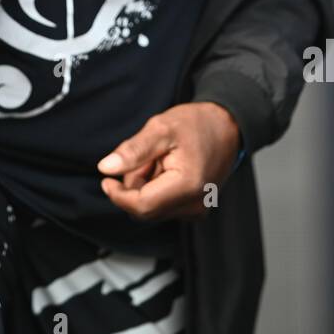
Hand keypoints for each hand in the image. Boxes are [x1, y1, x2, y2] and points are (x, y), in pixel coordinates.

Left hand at [96, 103, 241, 220]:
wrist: (228, 125)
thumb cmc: (198, 123)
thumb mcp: (161, 127)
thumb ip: (133, 150)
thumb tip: (106, 168)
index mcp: (188, 186)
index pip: (142, 206)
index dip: (118, 195)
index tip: (106, 179)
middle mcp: (195, 205)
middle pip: (145, 209)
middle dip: (136, 184)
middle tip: (147, 156)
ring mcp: (198, 209)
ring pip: (153, 207)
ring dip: (146, 185)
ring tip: (161, 159)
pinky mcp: (196, 208)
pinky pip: (164, 205)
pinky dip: (157, 188)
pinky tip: (167, 168)